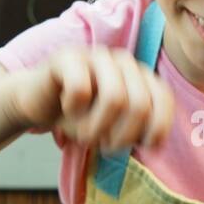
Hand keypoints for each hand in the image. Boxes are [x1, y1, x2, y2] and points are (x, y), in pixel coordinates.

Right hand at [10, 46, 174, 150]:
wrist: (39, 102)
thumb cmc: (81, 117)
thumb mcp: (115, 130)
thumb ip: (139, 132)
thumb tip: (156, 144)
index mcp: (141, 77)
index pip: (163, 99)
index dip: (157, 128)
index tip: (141, 147)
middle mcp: (124, 63)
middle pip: (140, 105)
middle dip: (122, 136)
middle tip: (105, 147)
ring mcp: (97, 56)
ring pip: (114, 98)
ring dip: (97, 128)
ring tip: (84, 135)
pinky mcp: (69, 57)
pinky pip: (80, 89)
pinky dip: (74, 110)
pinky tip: (66, 109)